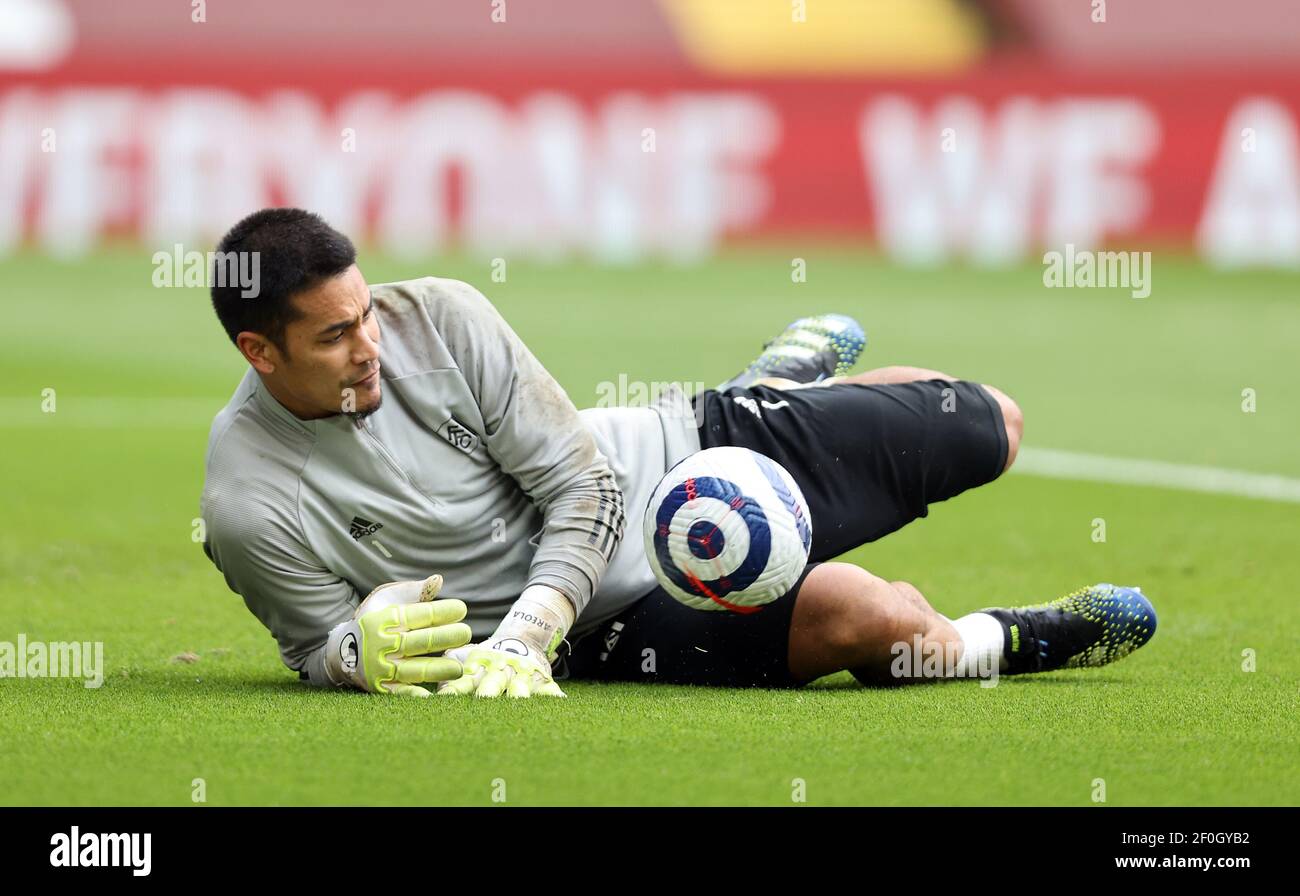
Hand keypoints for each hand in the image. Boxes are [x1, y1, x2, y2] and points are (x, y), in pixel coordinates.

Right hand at [324, 574, 472, 696]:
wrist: (343, 650)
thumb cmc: (375, 618)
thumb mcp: (387, 599)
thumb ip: (415, 591)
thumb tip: (439, 580)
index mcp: (385, 620)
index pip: (417, 615)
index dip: (440, 612)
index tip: (462, 609)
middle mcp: (383, 644)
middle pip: (419, 642)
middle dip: (444, 637)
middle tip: (466, 633)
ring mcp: (382, 667)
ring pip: (414, 669)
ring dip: (438, 669)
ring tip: (459, 668)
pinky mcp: (381, 687)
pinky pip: (399, 692)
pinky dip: (412, 694)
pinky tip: (429, 696)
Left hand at [438, 637, 566, 697]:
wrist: (523, 637)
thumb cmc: (489, 657)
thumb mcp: (470, 658)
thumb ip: (450, 669)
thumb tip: (427, 684)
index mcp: (479, 669)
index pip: (463, 684)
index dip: (455, 693)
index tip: (445, 703)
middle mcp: (499, 673)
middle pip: (492, 686)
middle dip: (487, 695)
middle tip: (482, 702)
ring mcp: (521, 676)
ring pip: (519, 688)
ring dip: (518, 696)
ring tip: (517, 704)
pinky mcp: (540, 680)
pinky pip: (548, 689)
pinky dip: (553, 695)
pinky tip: (558, 701)